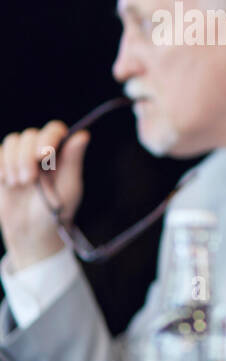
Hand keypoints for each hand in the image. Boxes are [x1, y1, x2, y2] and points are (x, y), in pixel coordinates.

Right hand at [0, 120, 89, 269]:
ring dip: (12, 161)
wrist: (32, 231)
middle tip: (28, 181)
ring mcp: (21, 157)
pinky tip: (6, 181)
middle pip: (29, 135)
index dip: (48, 137)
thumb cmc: (56, 211)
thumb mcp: (68, 187)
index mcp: (61, 154)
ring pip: (12, 141)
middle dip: (26, 157)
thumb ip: (72, 160)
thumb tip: (83, 134)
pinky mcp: (3, 165)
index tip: (43, 155)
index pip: (55, 129)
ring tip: (18, 184)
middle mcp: (41, 151)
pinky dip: (0, 164)